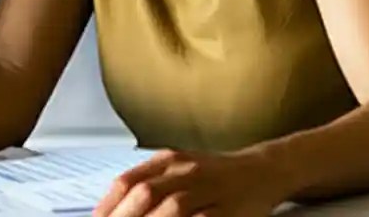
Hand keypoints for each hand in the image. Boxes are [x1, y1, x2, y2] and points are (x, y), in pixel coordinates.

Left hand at [93, 149, 283, 216]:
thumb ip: (147, 182)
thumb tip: (110, 208)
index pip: (127, 182)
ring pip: (174, 207)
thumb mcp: (177, 168)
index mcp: (167, 160)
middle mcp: (186, 170)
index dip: (108, 206)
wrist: (261, 170)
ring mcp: (208, 188)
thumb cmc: (212, 174)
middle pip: (146, 194)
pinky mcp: (230, 209)